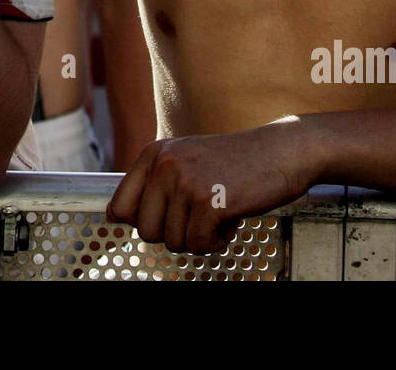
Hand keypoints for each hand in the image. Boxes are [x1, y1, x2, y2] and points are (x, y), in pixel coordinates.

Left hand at [107, 121, 313, 253]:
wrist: (282, 150)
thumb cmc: (236, 162)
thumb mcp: (186, 160)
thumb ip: (153, 184)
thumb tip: (114, 216)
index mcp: (155, 154)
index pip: (120, 207)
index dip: (142, 223)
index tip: (167, 218)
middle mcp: (165, 165)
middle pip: (146, 231)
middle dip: (175, 233)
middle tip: (200, 216)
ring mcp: (186, 182)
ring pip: (174, 242)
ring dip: (199, 237)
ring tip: (219, 212)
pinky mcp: (210, 201)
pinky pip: (198, 244)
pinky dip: (217, 241)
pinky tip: (230, 219)